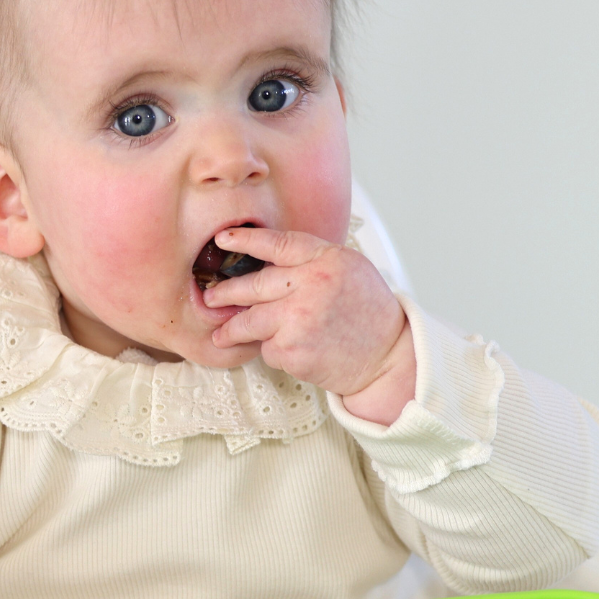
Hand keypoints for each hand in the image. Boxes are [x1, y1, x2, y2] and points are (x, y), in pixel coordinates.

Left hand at [206, 227, 416, 425]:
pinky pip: (267, 348)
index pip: (276, 244)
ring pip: (249, 321)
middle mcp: (310, 285)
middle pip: (252, 285)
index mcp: (325, 260)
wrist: (387, 358)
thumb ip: (312, 260)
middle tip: (210, 297)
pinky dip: (272, 351)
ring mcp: (298, 319)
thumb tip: (268, 259)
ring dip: (232, 329)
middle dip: (225, 293)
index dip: (245, 240)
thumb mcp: (350, 269)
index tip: (222, 240)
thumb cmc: (369, 313)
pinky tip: (290, 351)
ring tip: (222, 334)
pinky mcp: (293, 350)